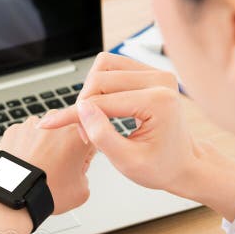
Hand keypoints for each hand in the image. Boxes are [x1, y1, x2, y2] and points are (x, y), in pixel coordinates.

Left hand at [0, 116, 94, 233]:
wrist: (14, 196)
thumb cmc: (46, 193)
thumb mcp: (82, 191)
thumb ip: (86, 174)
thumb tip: (78, 172)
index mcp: (78, 133)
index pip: (89, 139)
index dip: (84, 156)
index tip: (77, 167)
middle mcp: (55, 122)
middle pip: (65, 133)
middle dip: (64, 148)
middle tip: (57, 169)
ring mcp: (32, 124)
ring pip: (44, 134)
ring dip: (44, 147)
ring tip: (38, 169)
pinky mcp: (13, 130)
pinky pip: (24, 137)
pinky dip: (25, 148)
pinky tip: (25, 165)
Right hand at [38, 52, 234, 220]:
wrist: (185, 164)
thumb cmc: (160, 167)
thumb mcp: (126, 161)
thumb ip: (102, 134)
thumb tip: (81, 108)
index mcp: (158, 101)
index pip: (101, 101)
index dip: (72, 115)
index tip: (50, 125)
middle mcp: (160, 80)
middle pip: (100, 78)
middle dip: (83, 105)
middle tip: (85, 133)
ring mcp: (157, 73)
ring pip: (104, 66)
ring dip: (90, 91)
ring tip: (93, 118)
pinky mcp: (151, 72)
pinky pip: (114, 67)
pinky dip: (100, 86)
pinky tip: (101, 107)